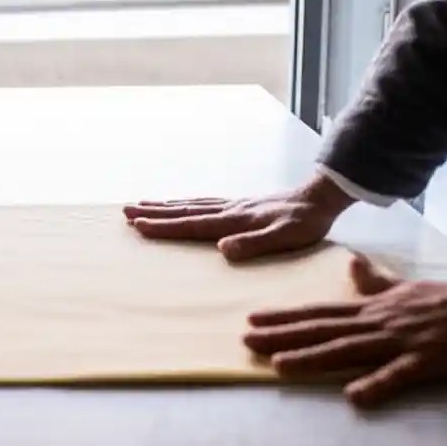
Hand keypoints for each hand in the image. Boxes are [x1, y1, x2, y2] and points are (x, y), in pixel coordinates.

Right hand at [124, 174, 353, 260]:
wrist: (321, 196)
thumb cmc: (305, 223)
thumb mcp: (285, 238)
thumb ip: (254, 244)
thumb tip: (222, 249)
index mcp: (235, 221)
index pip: (193, 225)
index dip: (165, 227)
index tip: (137, 225)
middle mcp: (228, 210)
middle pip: (184, 212)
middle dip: (153, 213)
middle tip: (125, 211)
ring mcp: (232, 205)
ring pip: (191, 205)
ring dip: (164, 206)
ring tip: (140, 205)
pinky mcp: (239, 205)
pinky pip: (203, 203)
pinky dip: (184, 204)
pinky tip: (179, 205)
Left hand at [244, 257, 446, 406]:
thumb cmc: (445, 300)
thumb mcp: (403, 287)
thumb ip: (374, 282)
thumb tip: (351, 265)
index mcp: (371, 309)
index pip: (320, 312)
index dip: (286, 316)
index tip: (253, 318)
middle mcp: (376, 323)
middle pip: (322, 330)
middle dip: (283, 336)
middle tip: (247, 341)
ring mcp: (398, 342)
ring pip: (348, 350)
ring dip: (313, 357)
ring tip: (279, 365)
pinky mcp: (424, 361)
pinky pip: (398, 375)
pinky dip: (376, 384)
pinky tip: (354, 396)